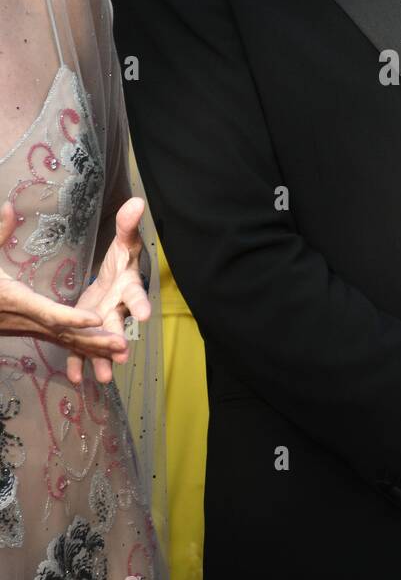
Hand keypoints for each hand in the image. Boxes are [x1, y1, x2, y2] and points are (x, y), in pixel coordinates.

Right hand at [0, 200, 114, 356]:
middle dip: (93, 341)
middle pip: (64, 334)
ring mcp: (27, 329)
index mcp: (16, 300)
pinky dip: (80, 347)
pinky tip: (100, 352)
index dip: (72, 318)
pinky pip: (59, 341)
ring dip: (93, 348)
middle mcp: (24, 320)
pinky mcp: (29, 330)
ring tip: (122, 351)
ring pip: (64, 342)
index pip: (48, 313)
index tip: (96, 318)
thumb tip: (7, 205)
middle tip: (123, 345)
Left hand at [64, 197, 150, 385]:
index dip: (141, 304)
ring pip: (103, 343)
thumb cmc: (121, 261)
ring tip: (102, 377)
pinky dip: (79, 363)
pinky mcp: (90, 331)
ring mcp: (105, 323)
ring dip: (103, 359)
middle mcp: (119, 308)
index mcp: (127, 287)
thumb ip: (127, 225)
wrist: (114, 281)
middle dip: (120, 339)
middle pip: (120, 325)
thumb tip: (136, 201)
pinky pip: (84, 349)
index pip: (136, 294)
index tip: (146, 316)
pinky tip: (75, 378)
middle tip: (122, 355)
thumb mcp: (124, 242)